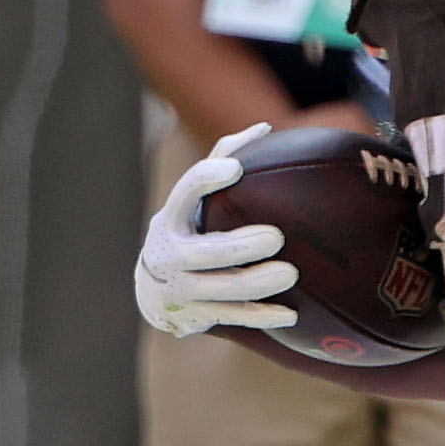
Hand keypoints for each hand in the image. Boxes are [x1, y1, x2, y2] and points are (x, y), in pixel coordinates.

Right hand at [133, 123, 299, 338]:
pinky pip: (232, 316)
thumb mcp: (194, 200)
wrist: (154, 290)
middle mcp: (171, 254)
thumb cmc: (189, 229)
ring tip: (290, 274)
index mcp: (172, 218)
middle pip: (206, 252)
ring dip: (257, 283)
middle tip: (275, 237)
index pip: (184, 193)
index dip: (206, 179)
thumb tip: (266, 128)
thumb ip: (223, 159)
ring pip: (222, 289)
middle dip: (240, 247)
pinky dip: (261, 316)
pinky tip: (290, 315)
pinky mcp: (197, 314)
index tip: (234, 168)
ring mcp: (183, 288)